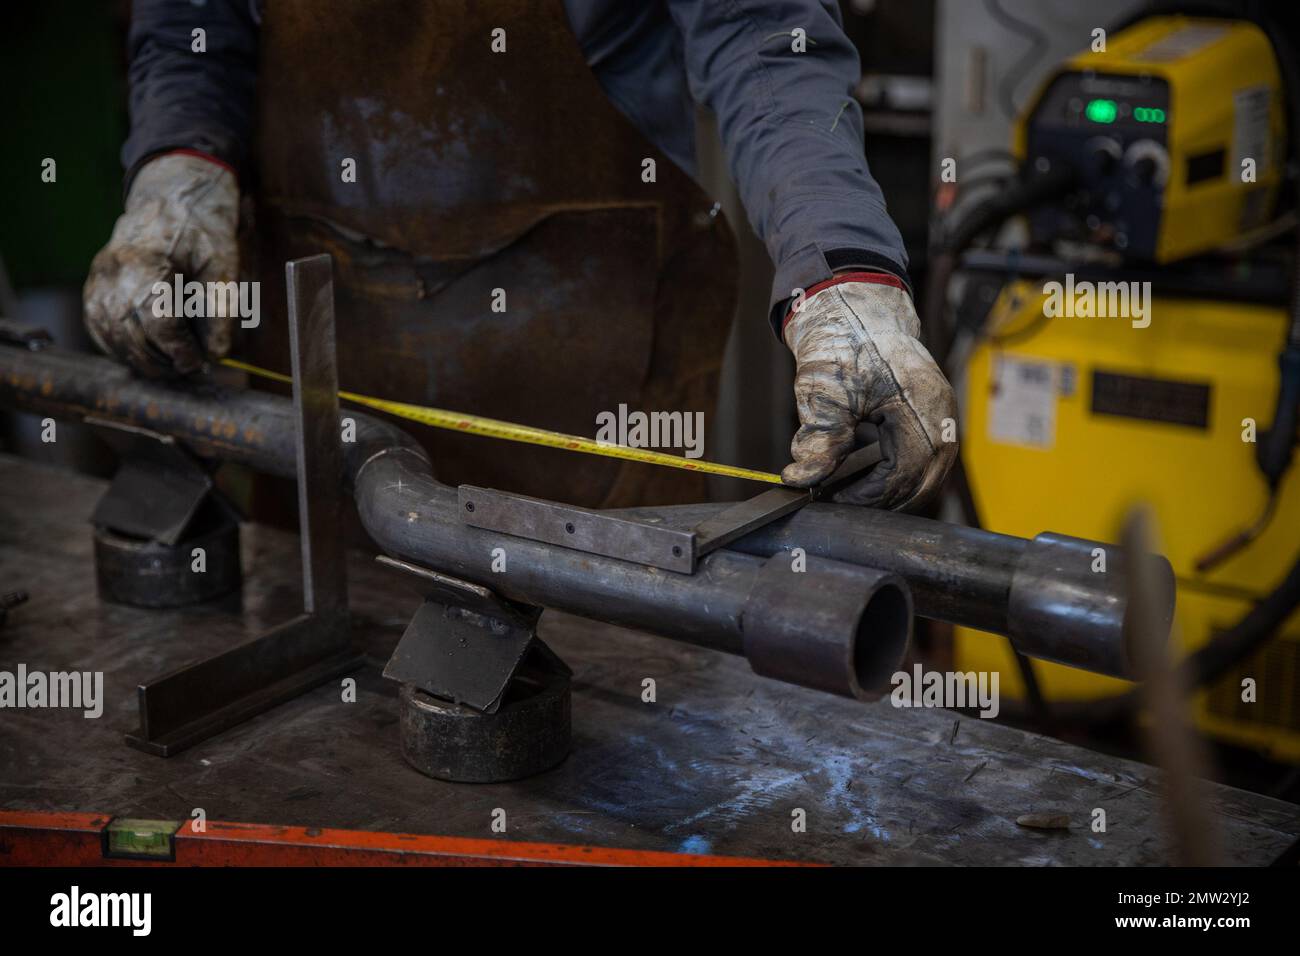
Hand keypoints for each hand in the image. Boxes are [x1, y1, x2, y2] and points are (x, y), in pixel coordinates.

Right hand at [83, 152, 238, 376]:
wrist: (170, 203)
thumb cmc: (201, 233)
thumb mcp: (222, 265)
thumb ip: (220, 308)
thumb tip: (217, 353)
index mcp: (144, 262)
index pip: (157, 320)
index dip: (178, 350)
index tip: (197, 363)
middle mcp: (111, 274)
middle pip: (131, 336)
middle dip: (162, 362)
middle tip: (190, 369)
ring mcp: (96, 282)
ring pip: (112, 339)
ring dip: (143, 361)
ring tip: (173, 364)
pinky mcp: (92, 291)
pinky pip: (101, 332)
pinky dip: (124, 349)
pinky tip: (149, 354)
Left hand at [782, 277, 956, 510]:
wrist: (858, 311)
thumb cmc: (846, 341)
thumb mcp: (826, 392)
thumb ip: (818, 439)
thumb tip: (803, 478)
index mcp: (921, 408)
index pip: (904, 475)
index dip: (869, 496)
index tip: (836, 499)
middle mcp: (942, 415)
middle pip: (924, 483)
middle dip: (884, 501)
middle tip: (845, 504)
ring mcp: (944, 416)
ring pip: (928, 476)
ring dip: (894, 490)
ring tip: (853, 493)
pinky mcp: (935, 417)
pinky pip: (926, 460)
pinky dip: (900, 474)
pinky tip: (867, 475)